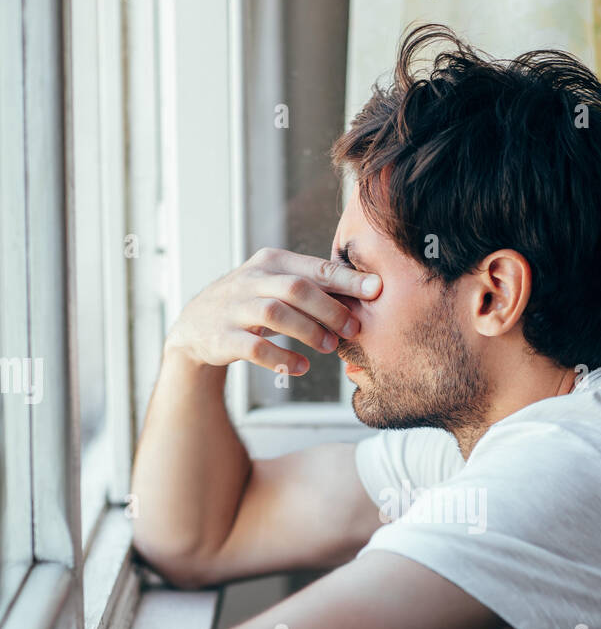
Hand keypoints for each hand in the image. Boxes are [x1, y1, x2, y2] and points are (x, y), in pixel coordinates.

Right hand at [164, 247, 380, 375]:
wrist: (195, 326)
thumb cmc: (251, 303)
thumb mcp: (276, 285)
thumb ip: (313, 286)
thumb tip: (367, 293)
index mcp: (271, 262)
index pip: (315, 267)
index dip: (348, 279)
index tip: (377, 290)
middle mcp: (251, 279)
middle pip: (297, 288)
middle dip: (331, 309)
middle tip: (354, 328)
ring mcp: (235, 307)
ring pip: (276, 313)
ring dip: (309, 331)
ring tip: (330, 347)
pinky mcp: (223, 336)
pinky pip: (255, 348)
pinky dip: (282, 358)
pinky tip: (301, 367)